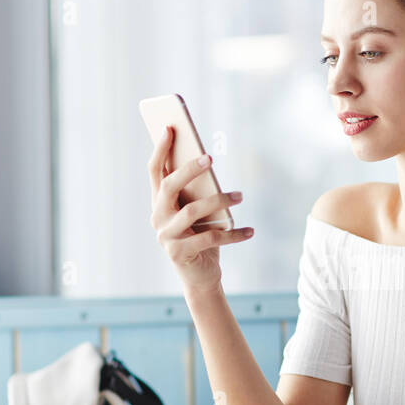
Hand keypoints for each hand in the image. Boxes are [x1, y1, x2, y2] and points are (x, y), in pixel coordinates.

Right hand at [147, 125, 251, 292]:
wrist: (200, 277)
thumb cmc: (201, 237)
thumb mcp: (198, 212)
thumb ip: (197, 192)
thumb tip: (207, 163)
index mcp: (159, 202)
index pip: (155, 171)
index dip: (161, 149)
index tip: (171, 128)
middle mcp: (157, 217)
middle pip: (169, 187)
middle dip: (188, 170)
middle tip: (209, 157)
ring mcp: (166, 236)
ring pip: (192, 211)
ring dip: (219, 201)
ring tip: (240, 196)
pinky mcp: (180, 253)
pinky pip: (210, 238)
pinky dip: (233, 234)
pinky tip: (250, 231)